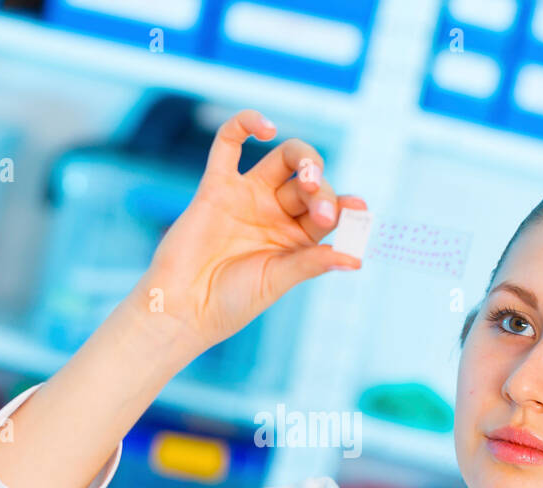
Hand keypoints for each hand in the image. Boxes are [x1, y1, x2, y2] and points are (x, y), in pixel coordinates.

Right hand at [130, 108, 364, 353]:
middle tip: (323, 211)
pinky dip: (245, 124)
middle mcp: (275, 213)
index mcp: (296, 238)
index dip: (345, 207)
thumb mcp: (277, 281)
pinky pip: (228, 144)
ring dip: (303, 158)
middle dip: (322, 192)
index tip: (359, 209)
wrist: (183, 307)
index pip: (329, 211)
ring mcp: (247, 197)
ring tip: (309, 176)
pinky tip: (266, 127)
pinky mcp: (216, 186)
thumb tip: (356, 258)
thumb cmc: (231, 302)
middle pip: (310, 184)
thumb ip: (312, 262)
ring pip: (282, 160)